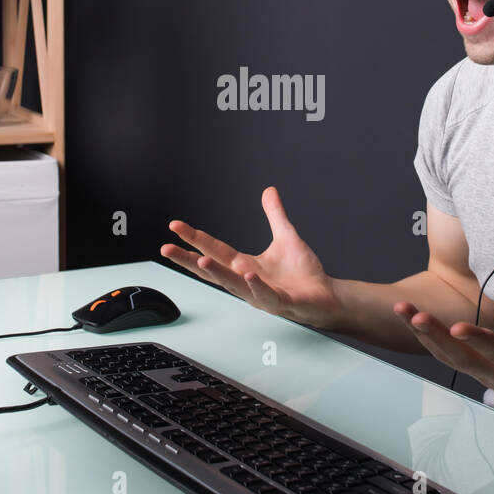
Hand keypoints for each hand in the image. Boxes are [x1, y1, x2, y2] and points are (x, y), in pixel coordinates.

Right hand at [160, 186, 342, 329]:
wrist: (326, 296)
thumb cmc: (303, 274)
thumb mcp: (286, 237)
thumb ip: (275, 215)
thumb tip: (269, 191)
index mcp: (244, 264)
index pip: (214, 248)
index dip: (194, 237)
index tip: (175, 226)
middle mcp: (246, 279)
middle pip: (212, 269)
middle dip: (189, 259)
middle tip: (166, 249)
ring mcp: (260, 293)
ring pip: (233, 284)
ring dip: (217, 273)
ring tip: (202, 260)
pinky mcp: (279, 302)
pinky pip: (264, 294)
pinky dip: (255, 285)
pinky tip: (247, 274)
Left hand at [393, 292, 493, 430]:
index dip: (480, 341)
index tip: (456, 328)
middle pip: (463, 358)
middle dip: (435, 336)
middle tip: (413, 314)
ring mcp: (490, 377)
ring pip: (450, 359)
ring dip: (424, 336)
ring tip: (402, 311)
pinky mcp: (483, 374)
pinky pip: (450, 359)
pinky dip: (430, 341)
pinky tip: (411, 322)